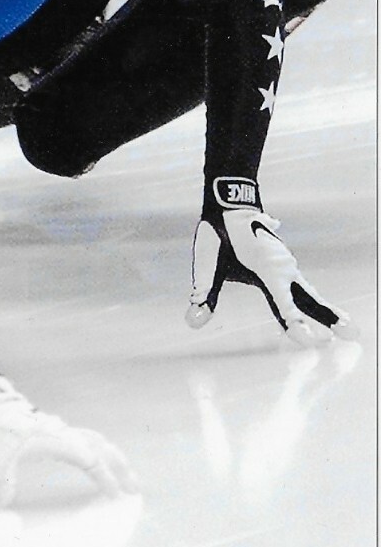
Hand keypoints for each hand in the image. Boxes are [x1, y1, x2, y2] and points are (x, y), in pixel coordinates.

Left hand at [0, 374, 136, 507]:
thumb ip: (3, 486)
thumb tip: (0, 513)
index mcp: (55, 440)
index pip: (90, 460)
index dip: (105, 477)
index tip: (117, 495)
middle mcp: (63, 433)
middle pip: (102, 448)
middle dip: (121, 467)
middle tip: (135, 488)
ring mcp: (61, 429)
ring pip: (96, 440)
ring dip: (113, 457)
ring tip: (126, 476)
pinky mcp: (56, 429)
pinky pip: (86, 438)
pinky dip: (99, 449)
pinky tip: (100, 459)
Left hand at [190, 207, 356, 344]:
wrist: (230, 206)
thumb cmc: (218, 236)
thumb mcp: (207, 264)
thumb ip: (205, 294)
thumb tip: (193, 322)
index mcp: (266, 270)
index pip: (282, 302)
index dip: (293, 321)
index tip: (306, 339)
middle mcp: (282, 269)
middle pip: (309, 298)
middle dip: (329, 316)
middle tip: (352, 334)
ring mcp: (287, 266)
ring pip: (310, 292)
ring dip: (327, 310)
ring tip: (347, 328)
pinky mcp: (285, 265)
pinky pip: (304, 287)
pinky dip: (316, 301)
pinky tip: (325, 312)